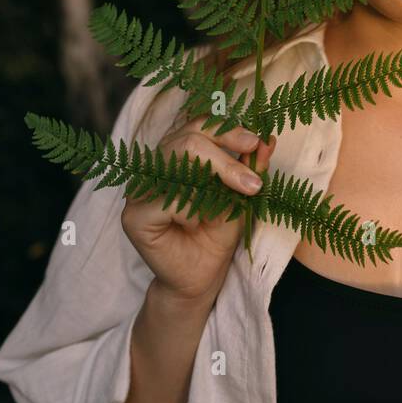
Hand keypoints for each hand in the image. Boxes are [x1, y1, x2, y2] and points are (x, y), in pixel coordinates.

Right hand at [120, 116, 277, 304]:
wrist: (203, 277)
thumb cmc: (218, 232)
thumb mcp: (242, 196)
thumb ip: (251, 167)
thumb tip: (268, 139)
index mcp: (177, 153)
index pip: (199, 125)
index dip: (228, 130)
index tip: (255, 144)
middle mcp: (155, 165)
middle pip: (188, 141)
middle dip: (226, 160)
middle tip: (253, 185)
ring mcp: (139, 190)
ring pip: (177, 166)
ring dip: (212, 187)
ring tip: (226, 207)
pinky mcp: (133, 217)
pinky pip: (169, 201)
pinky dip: (192, 212)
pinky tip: (196, 225)